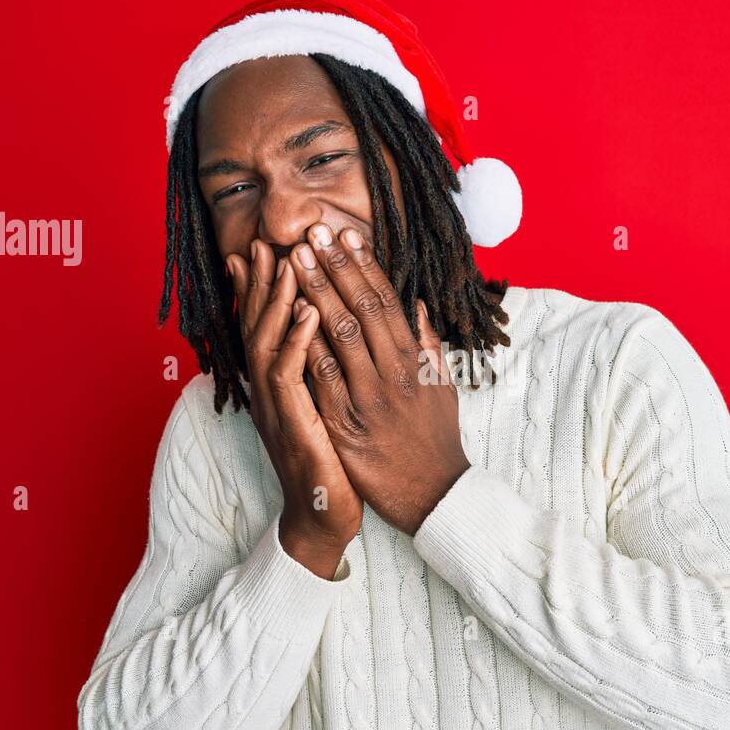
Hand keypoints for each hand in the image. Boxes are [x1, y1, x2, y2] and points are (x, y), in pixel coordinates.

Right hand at [227, 240, 363, 578]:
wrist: (324, 519)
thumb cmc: (332, 465)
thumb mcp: (326, 411)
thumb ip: (323, 375)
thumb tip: (327, 341)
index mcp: (280, 388)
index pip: (266, 329)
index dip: (262, 290)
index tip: (266, 251)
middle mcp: (271, 395)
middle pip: (258, 328)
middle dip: (260, 284)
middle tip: (263, 243)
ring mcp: (277, 410)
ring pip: (269, 344)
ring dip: (277, 302)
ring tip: (289, 264)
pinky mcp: (294, 426)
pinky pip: (291, 377)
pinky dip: (298, 341)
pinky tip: (311, 314)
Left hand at [287, 223, 470, 536]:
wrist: (433, 494)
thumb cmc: (435, 440)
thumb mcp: (441, 388)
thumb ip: (427, 345)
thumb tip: (418, 306)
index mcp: (413, 361)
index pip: (386, 302)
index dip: (364, 267)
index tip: (346, 236)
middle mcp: (392, 373)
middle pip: (361, 309)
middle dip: (334, 268)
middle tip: (311, 234)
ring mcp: (368, 398)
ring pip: (339, 336)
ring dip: (314, 294)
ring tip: (293, 262)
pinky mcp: (346, 425)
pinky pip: (321, 379)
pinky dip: (305, 346)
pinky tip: (288, 319)